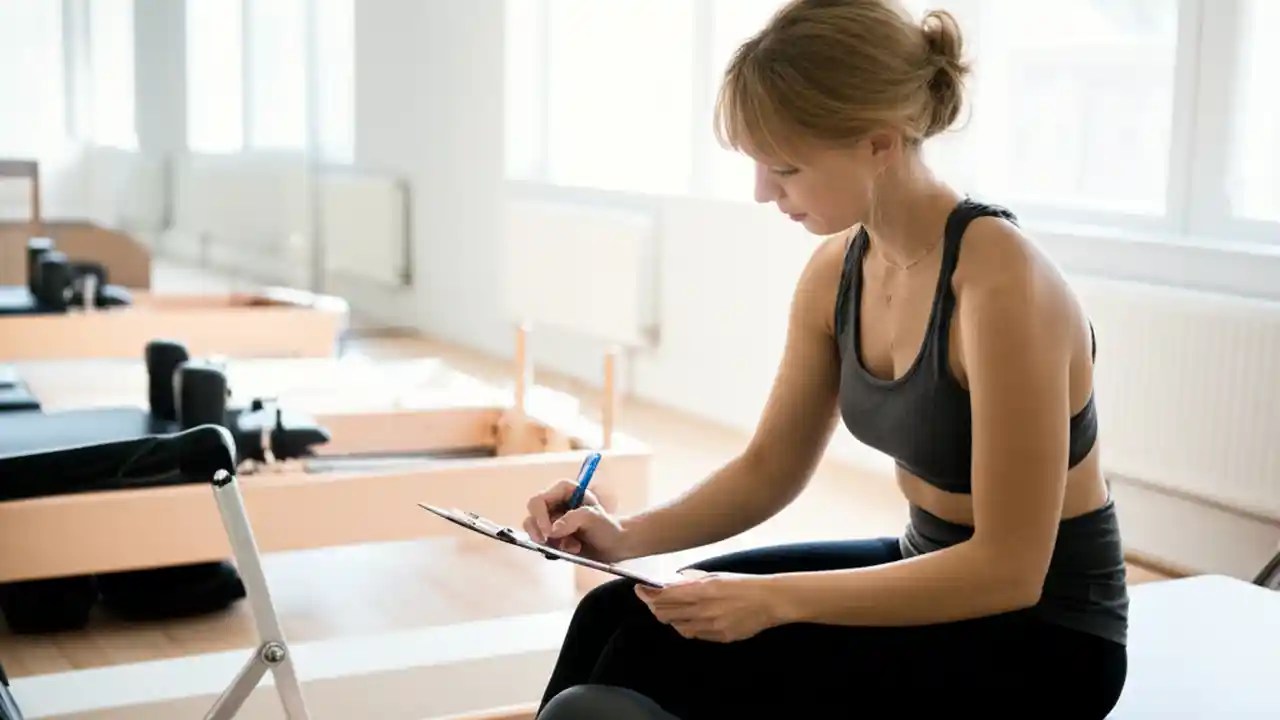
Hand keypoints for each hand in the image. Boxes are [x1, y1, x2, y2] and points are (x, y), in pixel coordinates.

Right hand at [522, 479, 627, 562]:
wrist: (615, 544)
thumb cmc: (607, 526)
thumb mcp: (594, 518)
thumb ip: (573, 520)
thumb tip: (553, 531)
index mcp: (563, 491)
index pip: (538, 501)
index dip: (540, 518)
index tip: (549, 534)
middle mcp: (554, 503)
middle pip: (531, 517)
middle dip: (541, 533)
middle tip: (551, 544)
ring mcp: (551, 520)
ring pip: (535, 532)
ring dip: (552, 543)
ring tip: (573, 546)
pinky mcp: (552, 536)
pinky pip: (542, 544)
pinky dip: (555, 550)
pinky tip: (573, 549)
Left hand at [635, 570, 779, 642]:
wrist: (770, 600)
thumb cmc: (743, 583)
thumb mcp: (716, 575)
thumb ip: (692, 581)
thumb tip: (672, 584)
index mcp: (701, 590)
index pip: (663, 596)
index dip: (647, 594)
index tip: (640, 589)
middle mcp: (703, 610)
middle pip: (664, 614)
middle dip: (655, 606)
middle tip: (653, 599)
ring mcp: (711, 626)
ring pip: (677, 626)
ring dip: (671, 617)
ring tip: (674, 609)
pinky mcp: (719, 637)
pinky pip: (695, 634)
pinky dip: (687, 626)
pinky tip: (691, 618)